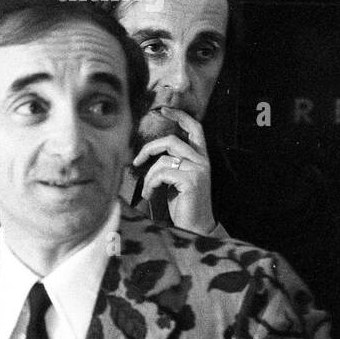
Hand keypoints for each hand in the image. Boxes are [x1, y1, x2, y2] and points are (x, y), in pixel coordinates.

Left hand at [133, 107, 216, 234]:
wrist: (196, 228)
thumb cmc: (183, 207)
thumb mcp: (176, 181)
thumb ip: (170, 165)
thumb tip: (150, 156)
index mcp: (201, 157)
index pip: (195, 128)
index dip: (180, 117)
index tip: (164, 110)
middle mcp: (202, 160)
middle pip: (172, 141)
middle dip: (149, 149)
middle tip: (136, 161)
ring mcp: (198, 170)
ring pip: (164, 160)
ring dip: (149, 176)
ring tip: (147, 191)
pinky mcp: (191, 180)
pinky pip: (162, 173)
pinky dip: (151, 184)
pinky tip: (150, 196)